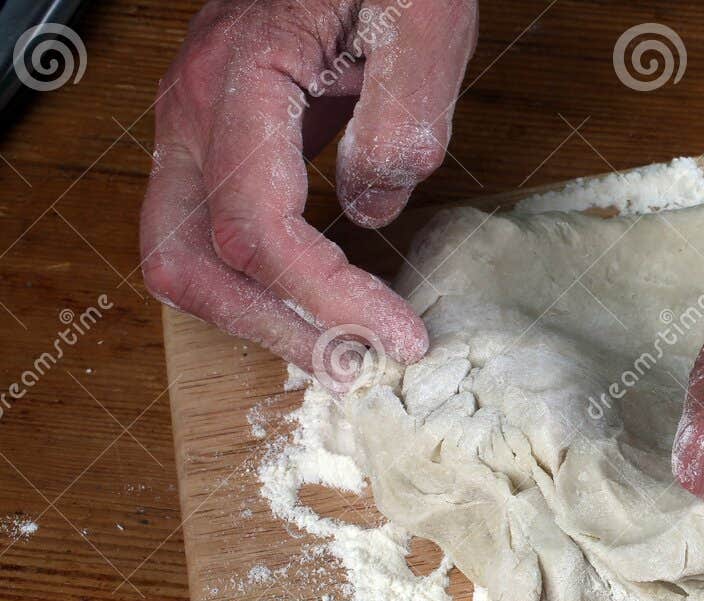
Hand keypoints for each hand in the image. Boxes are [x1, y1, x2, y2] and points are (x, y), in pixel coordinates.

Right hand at [139, 0, 477, 375]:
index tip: (398, 338)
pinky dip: (256, 285)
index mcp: (242, 75)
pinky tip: (320, 308)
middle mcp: (194, 105)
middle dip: (277, 330)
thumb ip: (401, 118)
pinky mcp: (215, 137)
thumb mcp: (423, 21)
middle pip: (193, 259)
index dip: (328, 301)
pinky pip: (209, 232)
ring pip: (185, 256)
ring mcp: (193, 123)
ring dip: (257, 318)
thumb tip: (373, 209)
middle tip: (357, 369)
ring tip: (338, 354)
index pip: (260, 226)